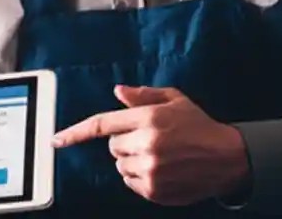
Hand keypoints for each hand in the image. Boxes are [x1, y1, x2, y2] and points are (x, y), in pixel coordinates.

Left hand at [52, 86, 251, 205]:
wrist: (226, 157)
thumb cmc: (200, 126)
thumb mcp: (175, 100)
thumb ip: (144, 96)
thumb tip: (118, 91)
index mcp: (149, 118)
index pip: (102, 124)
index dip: (75, 133)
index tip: (56, 140)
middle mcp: (146, 143)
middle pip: (112, 146)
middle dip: (125, 141)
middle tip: (149, 138)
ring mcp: (149, 169)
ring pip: (120, 165)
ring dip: (132, 160)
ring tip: (159, 154)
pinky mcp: (153, 189)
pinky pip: (130, 182)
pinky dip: (140, 176)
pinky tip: (162, 168)